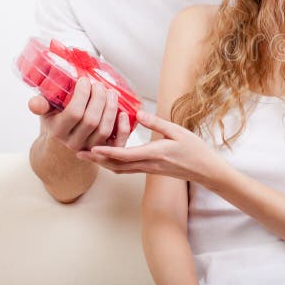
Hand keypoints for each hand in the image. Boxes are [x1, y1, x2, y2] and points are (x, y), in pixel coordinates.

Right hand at [29, 77, 129, 151]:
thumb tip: (35, 102)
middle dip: (99, 99)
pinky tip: (123, 112)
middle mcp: (74, 142)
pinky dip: (123, 127)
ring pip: (104, 129)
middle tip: (99, 85)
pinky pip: (118, 142)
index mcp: (58, 132)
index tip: (85, 80)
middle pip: (91, 120)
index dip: (82, 95)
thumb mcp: (46, 112)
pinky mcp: (106, 151)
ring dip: (111, 108)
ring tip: (111, 93)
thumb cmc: (58, 121)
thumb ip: (40, 105)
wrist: (65, 144)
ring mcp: (91, 148)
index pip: (74, 113)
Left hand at [76, 111, 226, 186]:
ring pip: (120, 169)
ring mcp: (148, 169)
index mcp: (154, 153)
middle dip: (97, 160)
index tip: (92, 148)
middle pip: (116, 165)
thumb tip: (138, 114)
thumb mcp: (178, 131)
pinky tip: (109, 157)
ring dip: (103, 163)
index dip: (107, 152)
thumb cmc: (195, 149)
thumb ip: (157, 123)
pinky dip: (114, 163)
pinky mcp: (150, 170)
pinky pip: (127, 169)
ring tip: (89, 155)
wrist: (205, 170)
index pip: (125, 154)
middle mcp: (148, 164)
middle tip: (79, 153)